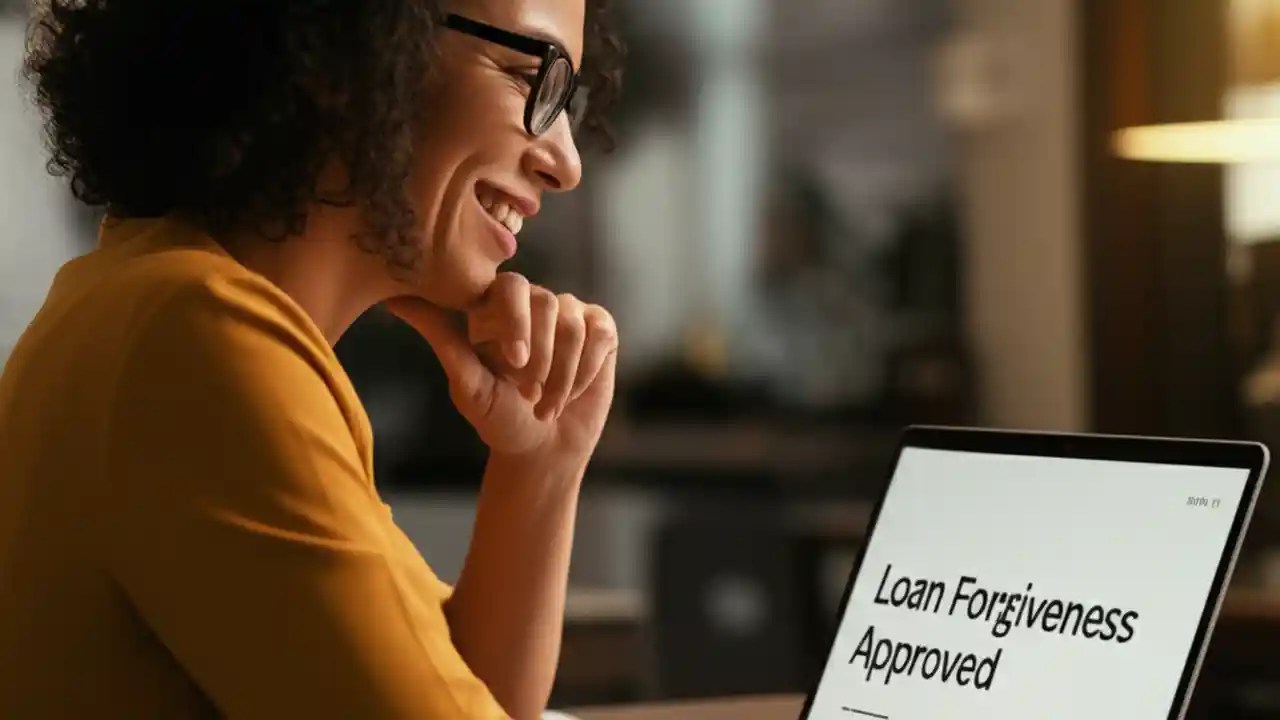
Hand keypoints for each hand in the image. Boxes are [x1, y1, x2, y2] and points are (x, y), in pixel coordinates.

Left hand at [386, 273, 618, 460]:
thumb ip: (440, 336)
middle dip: (541, 357)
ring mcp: (569, 313)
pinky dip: (585, 371)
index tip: (513, 364)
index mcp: (497, 307)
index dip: (516, 322)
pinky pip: (599, 334)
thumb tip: (394, 298)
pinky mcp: (599, 329)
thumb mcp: (467, 382)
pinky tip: (573, 393)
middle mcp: (534, 302)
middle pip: (546, 302)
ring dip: (563, 374)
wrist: (543, 448)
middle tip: (529, 394)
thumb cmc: (499, 417)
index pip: (510, 286)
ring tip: (548, 404)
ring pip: (574, 324)